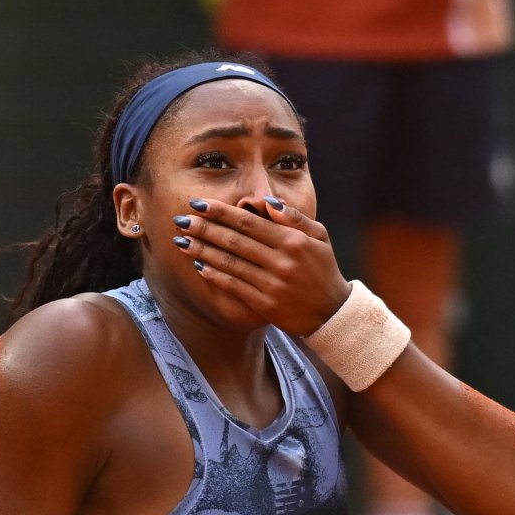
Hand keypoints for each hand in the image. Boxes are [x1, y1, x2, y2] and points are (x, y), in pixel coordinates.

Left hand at [171, 197, 351, 335]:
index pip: (250, 221)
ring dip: (203, 250)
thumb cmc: (324, 269)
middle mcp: (282, 261)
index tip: (199, 204)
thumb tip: (267, 202)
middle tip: (181, 220)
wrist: (333, 313)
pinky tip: (198, 265)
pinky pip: (235, 286)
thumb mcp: (319, 236)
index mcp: (293, 240)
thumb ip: (294, 217)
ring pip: (231, 263)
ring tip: (181, 240)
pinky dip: (215, 275)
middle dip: (205, 228)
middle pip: (235, 240)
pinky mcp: (266, 304)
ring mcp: (273, 284)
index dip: (221, 212)